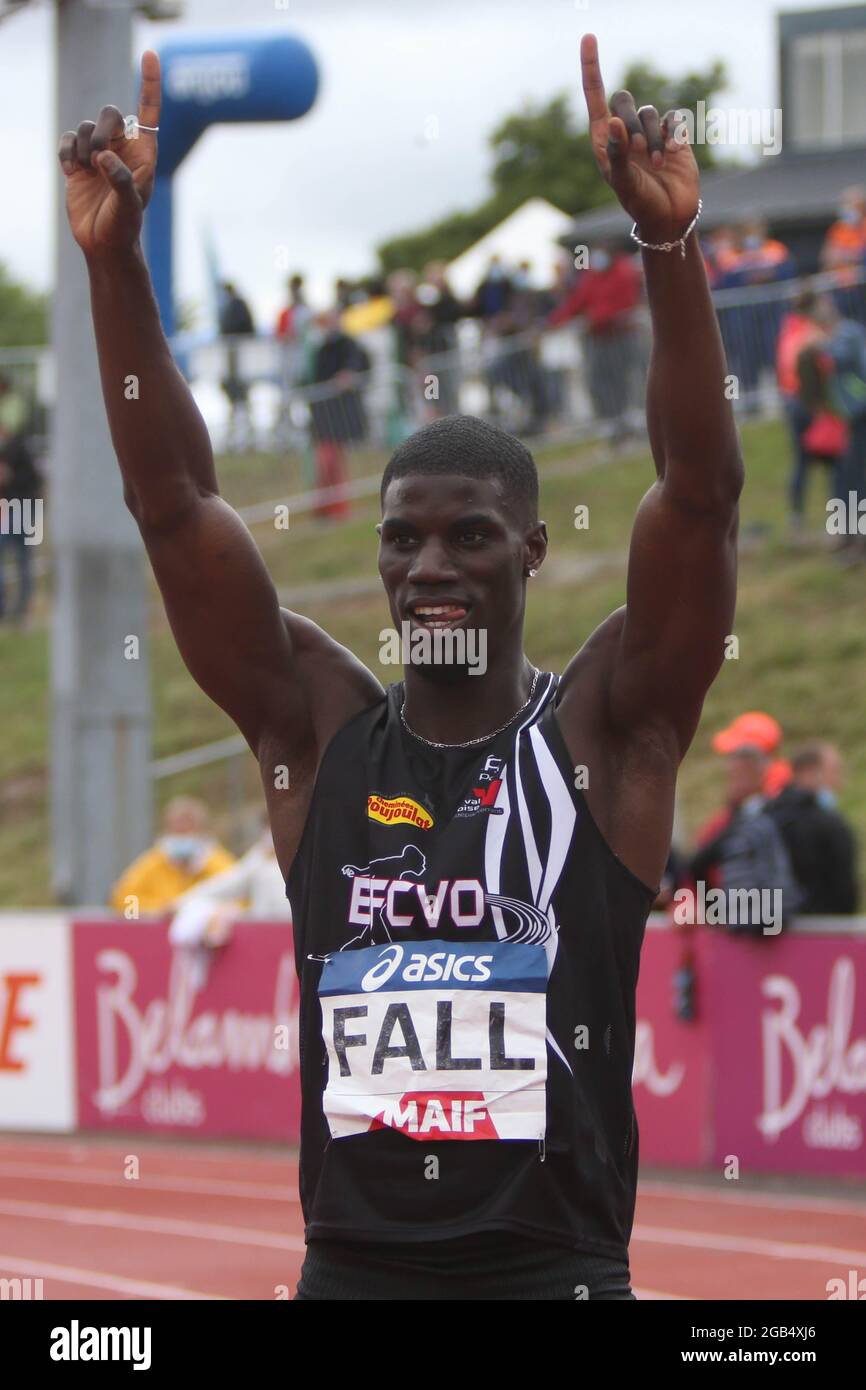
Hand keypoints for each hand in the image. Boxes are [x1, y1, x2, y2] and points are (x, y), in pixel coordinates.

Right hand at [58, 49, 160, 257]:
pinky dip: (66, 152)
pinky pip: (68, 139)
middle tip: (99, 158)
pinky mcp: (79, 161)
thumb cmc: (124, 227)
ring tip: (87, 172)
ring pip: (85, 126)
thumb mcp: (129, 207)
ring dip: (82, 147)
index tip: (150, 54)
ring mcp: (99, 153)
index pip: (149, 110)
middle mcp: (123, 148)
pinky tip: (71, 172)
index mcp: (144, 152)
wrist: (104, 244)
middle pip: (109, 113)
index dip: (149, 81)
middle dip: (100, 130)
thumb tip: (105, 157)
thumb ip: (121, 180)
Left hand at [580, 33, 699, 243]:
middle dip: (630, 121)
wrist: (670, 218)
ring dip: (652, 138)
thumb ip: (617, 154)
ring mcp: (648, 133)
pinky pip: (672, 118)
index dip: (592, 67)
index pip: (595, 96)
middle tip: (635, 150)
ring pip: (650, 112)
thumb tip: (614, 122)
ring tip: (657, 164)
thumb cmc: (640, 204)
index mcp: (604, 140)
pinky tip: (672, 156)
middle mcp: (624, 132)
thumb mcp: (624, 183)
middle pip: (623, 99)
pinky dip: (672, 136)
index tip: (589, 37)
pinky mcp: (673, 135)